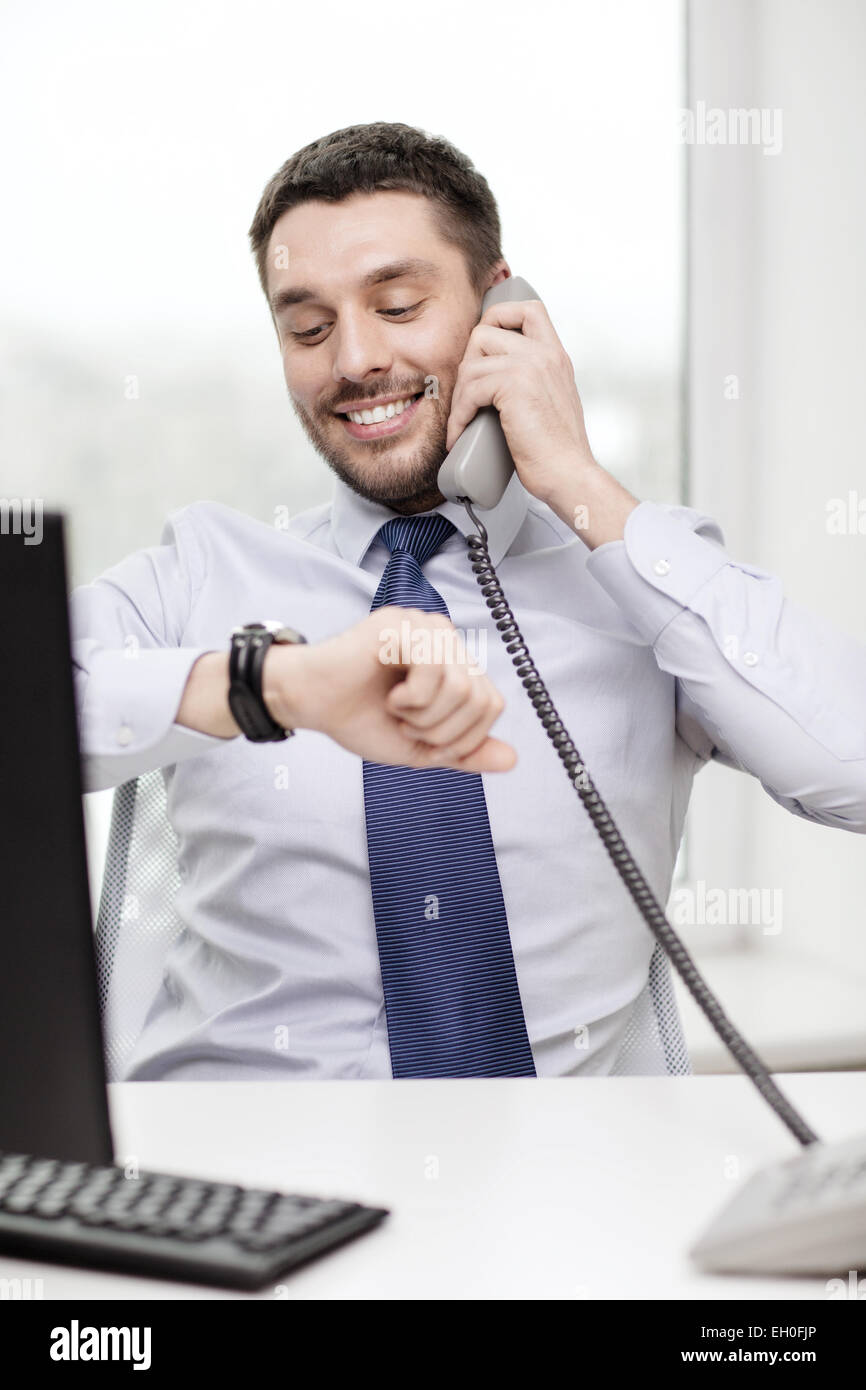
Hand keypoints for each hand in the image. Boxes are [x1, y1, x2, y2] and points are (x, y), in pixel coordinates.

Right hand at [263, 607, 515, 772]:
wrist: (312, 705)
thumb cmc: (360, 718)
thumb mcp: (422, 746)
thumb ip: (465, 752)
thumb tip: (512, 760)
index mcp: (454, 662)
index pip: (492, 705)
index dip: (461, 737)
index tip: (423, 736)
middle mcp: (446, 639)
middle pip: (480, 699)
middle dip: (441, 731)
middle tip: (406, 723)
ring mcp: (426, 627)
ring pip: (462, 686)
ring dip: (424, 715)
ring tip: (396, 708)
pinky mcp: (404, 625)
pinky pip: (435, 670)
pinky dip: (411, 698)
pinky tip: (389, 694)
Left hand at [444, 294, 595, 504]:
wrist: (569, 474)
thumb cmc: (557, 451)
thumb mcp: (550, 402)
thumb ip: (533, 381)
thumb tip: (494, 381)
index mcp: (555, 355)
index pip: (527, 309)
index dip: (497, 318)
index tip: (482, 351)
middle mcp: (545, 354)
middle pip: (485, 331)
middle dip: (466, 365)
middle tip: (467, 396)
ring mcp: (531, 366)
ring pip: (471, 363)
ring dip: (459, 397)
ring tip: (461, 422)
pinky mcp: (514, 386)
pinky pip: (470, 390)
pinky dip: (459, 415)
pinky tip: (460, 433)